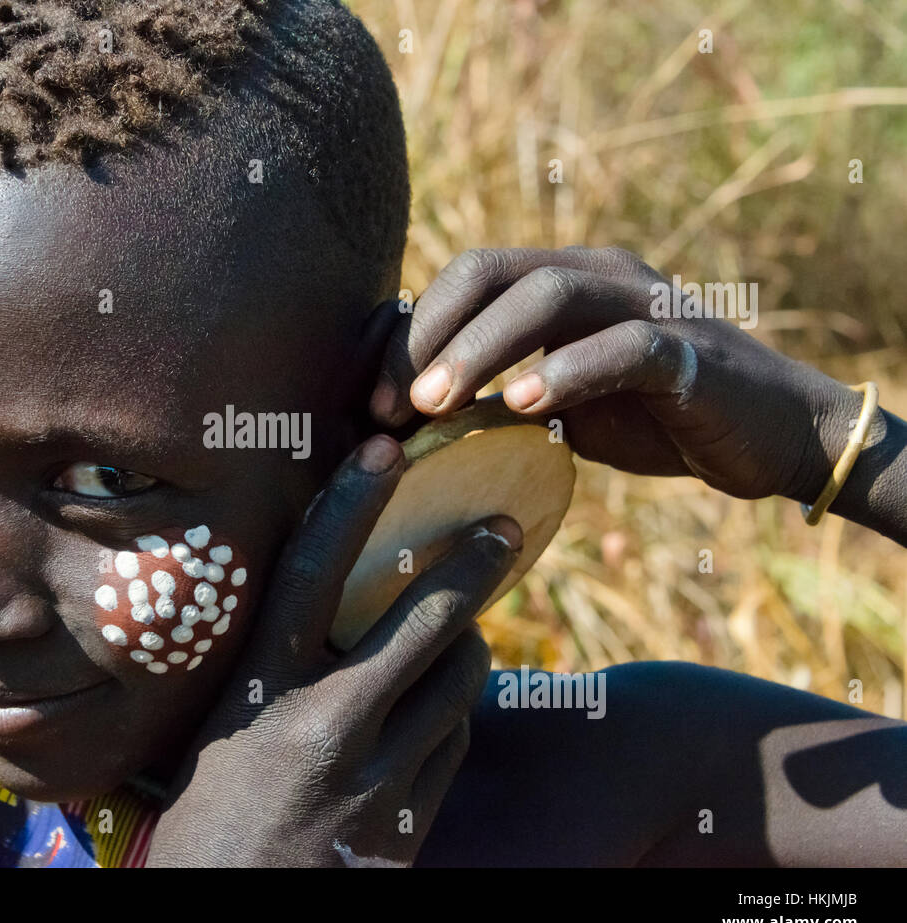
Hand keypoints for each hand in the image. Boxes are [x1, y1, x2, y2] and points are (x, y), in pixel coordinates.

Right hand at [144, 436, 522, 866]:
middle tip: (503, 527)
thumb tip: (307, 608)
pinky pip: (454, 745)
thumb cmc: (203, 826)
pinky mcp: (409, 826)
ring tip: (466, 627)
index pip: (309, 572)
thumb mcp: (213, 737)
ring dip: (468, 644)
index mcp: (256, 694)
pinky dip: (454, 715)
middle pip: (423, 621)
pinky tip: (439, 709)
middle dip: (472, 565)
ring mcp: (374, 779)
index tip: (383, 450)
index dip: (349, 501)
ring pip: (458, 683)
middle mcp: (321, 726)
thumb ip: (261, 675)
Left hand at [369, 246, 865, 503]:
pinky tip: (522, 407)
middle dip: (429, 337)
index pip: (469, 275)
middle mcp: (600, 275)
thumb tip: (409, 418)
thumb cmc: (652, 417)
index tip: (373, 400)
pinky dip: (566, 372)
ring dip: (479, 350)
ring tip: (434, 406)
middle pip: (493, 272)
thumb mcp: (561, 404)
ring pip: (548, 297)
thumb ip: (498, 394)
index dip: (413, 329)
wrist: (768, 432)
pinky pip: (623, 347)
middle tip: (387, 408)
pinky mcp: (688, 352)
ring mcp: (646, 305)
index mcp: (564, 280)